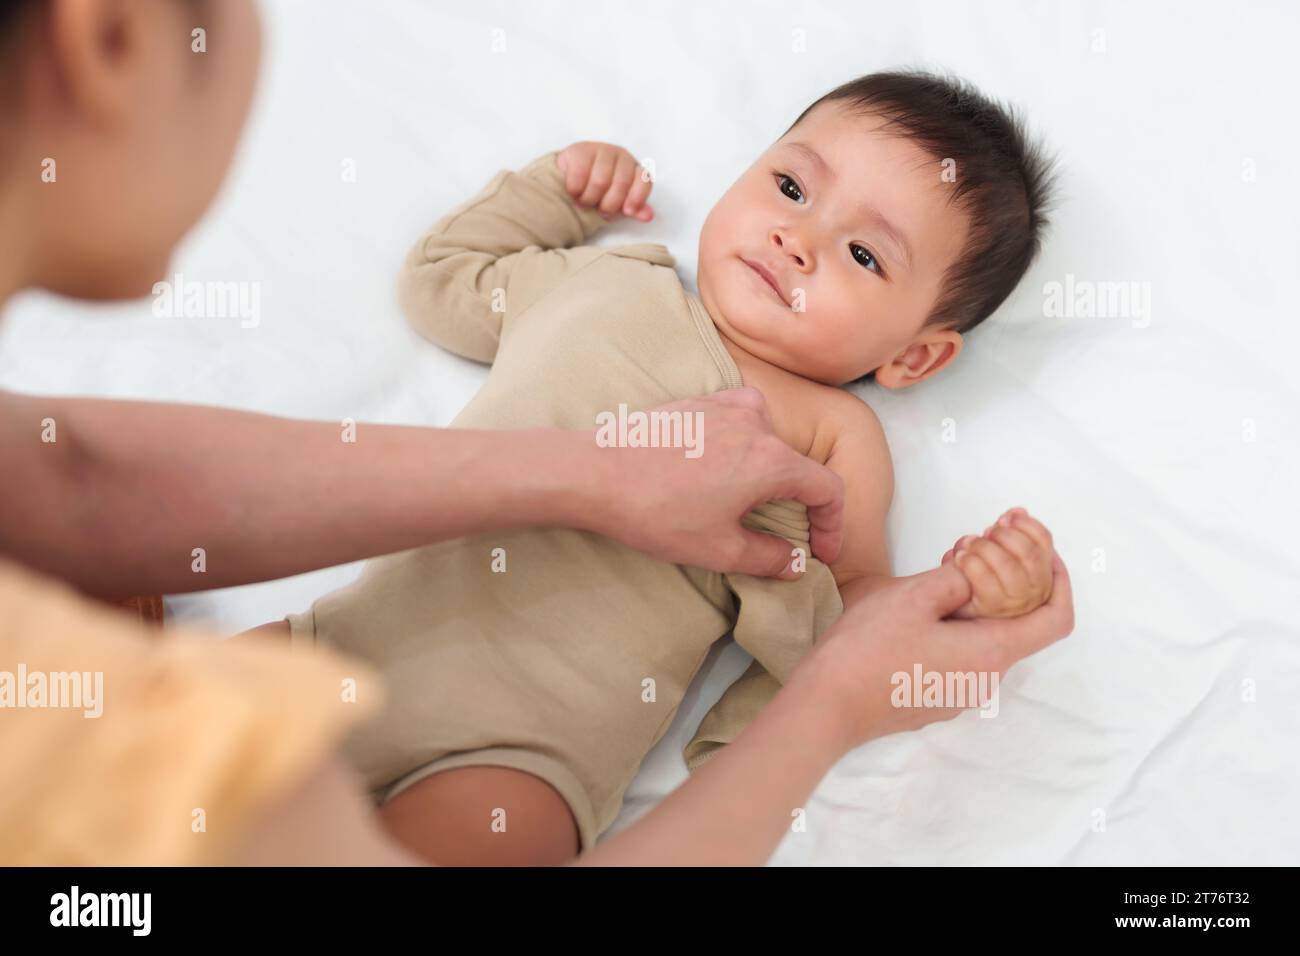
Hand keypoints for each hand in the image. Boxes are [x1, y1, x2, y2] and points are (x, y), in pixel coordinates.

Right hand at [556, 141, 654, 221]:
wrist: (571, 181)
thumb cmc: (600, 194)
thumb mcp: (619, 206)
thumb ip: (634, 210)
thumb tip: (648, 216)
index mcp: (635, 169)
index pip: (644, 180)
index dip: (637, 198)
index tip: (627, 211)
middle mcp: (621, 155)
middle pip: (621, 184)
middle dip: (608, 205)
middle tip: (599, 209)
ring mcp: (601, 149)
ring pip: (600, 181)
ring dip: (589, 199)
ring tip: (584, 201)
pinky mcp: (580, 150)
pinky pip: (580, 176)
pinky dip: (575, 190)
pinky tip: (574, 191)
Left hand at [581, 387, 842, 578]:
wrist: (596, 473)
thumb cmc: (657, 513)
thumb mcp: (719, 550)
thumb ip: (768, 558)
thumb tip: (793, 562)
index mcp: (772, 460)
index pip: (828, 488)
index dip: (833, 524)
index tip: (821, 550)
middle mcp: (758, 423)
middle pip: (797, 465)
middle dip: (796, 503)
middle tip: (781, 535)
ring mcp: (727, 406)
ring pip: (768, 442)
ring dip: (767, 474)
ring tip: (743, 505)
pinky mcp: (700, 403)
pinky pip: (739, 423)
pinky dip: (742, 450)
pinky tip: (717, 474)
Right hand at [809, 552, 1074, 746]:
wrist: (826, 707)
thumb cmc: (868, 651)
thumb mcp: (913, 596)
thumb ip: (956, 579)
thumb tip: (974, 577)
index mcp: (991, 653)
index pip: (1055, 619)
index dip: (1060, 580)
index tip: (1045, 552)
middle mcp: (984, 681)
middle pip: (1017, 625)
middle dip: (1007, 580)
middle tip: (980, 545)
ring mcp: (959, 694)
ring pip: (984, 638)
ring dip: (976, 601)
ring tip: (945, 567)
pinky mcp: (934, 698)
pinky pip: (961, 655)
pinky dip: (956, 623)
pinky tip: (922, 604)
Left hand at [939, 507, 1054, 618]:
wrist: (957, 608)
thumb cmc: (980, 580)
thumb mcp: (1000, 553)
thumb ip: (1011, 532)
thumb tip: (1018, 512)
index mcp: (1042, 572)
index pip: (1045, 541)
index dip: (1025, 523)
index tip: (1006, 517)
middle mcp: (1035, 591)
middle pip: (1029, 553)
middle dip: (1005, 535)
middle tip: (987, 532)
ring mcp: (1014, 603)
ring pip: (1008, 567)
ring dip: (986, 548)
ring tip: (970, 543)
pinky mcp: (990, 610)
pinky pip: (986, 583)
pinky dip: (971, 564)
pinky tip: (961, 557)